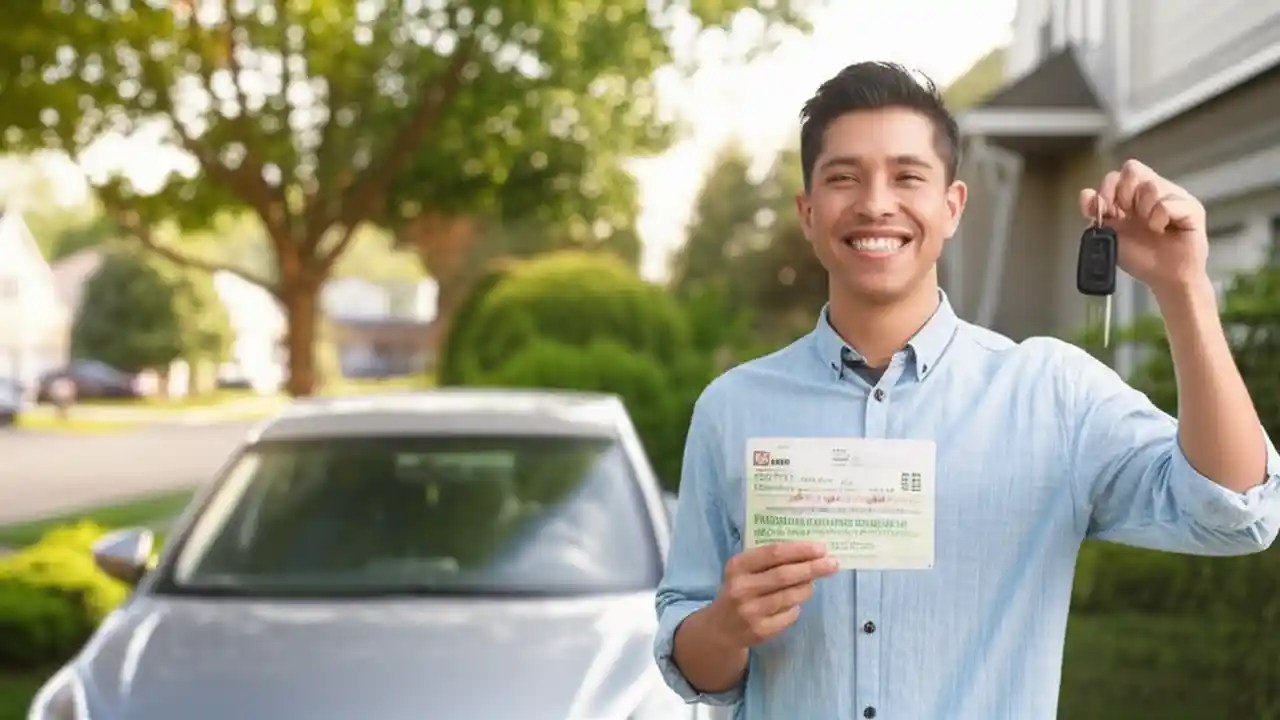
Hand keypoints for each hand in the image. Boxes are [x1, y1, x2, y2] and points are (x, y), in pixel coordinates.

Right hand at [706, 541, 838, 648]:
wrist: (720, 629)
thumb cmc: (738, 590)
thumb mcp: (743, 570)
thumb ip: (768, 560)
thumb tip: (809, 553)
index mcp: (737, 566)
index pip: (774, 553)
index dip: (800, 550)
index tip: (821, 548)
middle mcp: (742, 588)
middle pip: (785, 575)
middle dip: (812, 568)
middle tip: (832, 564)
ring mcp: (751, 611)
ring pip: (791, 596)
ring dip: (807, 588)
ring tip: (812, 583)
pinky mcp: (761, 630)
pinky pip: (790, 615)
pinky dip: (797, 606)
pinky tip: (794, 603)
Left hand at [1078, 159, 1208, 294]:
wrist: (1164, 279)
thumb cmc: (1140, 257)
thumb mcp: (1109, 234)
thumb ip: (1097, 213)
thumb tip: (1086, 194)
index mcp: (1131, 197)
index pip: (1117, 174)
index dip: (1107, 188)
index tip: (1104, 208)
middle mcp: (1152, 192)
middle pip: (1132, 168)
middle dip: (1123, 194)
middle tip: (1128, 216)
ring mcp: (1173, 196)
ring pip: (1150, 186)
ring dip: (1144, 210)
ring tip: (1151, 228)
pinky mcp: (1191, 207)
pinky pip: (1167, 203)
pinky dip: (1159, 219)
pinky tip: (1163, 230)